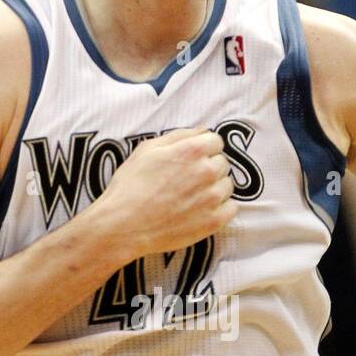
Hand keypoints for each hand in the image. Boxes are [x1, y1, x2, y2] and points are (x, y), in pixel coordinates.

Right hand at [98, 125, 236, 256]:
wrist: (123, 225)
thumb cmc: (130, 186)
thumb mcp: (147, 150)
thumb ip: (179, 136)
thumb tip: (202, 130)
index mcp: (192, 150)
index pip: (216, 141)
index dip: (203, 149)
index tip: (192, 160)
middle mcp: (207, 171)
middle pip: (222, 163)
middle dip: (208, 168)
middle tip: (187, 181)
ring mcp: (212, 198)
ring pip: (227, 186)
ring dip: (214, 188)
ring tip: (192, 197)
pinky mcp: (213, 221)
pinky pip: (231, 208)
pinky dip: (221, 209)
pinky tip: (202, 211)